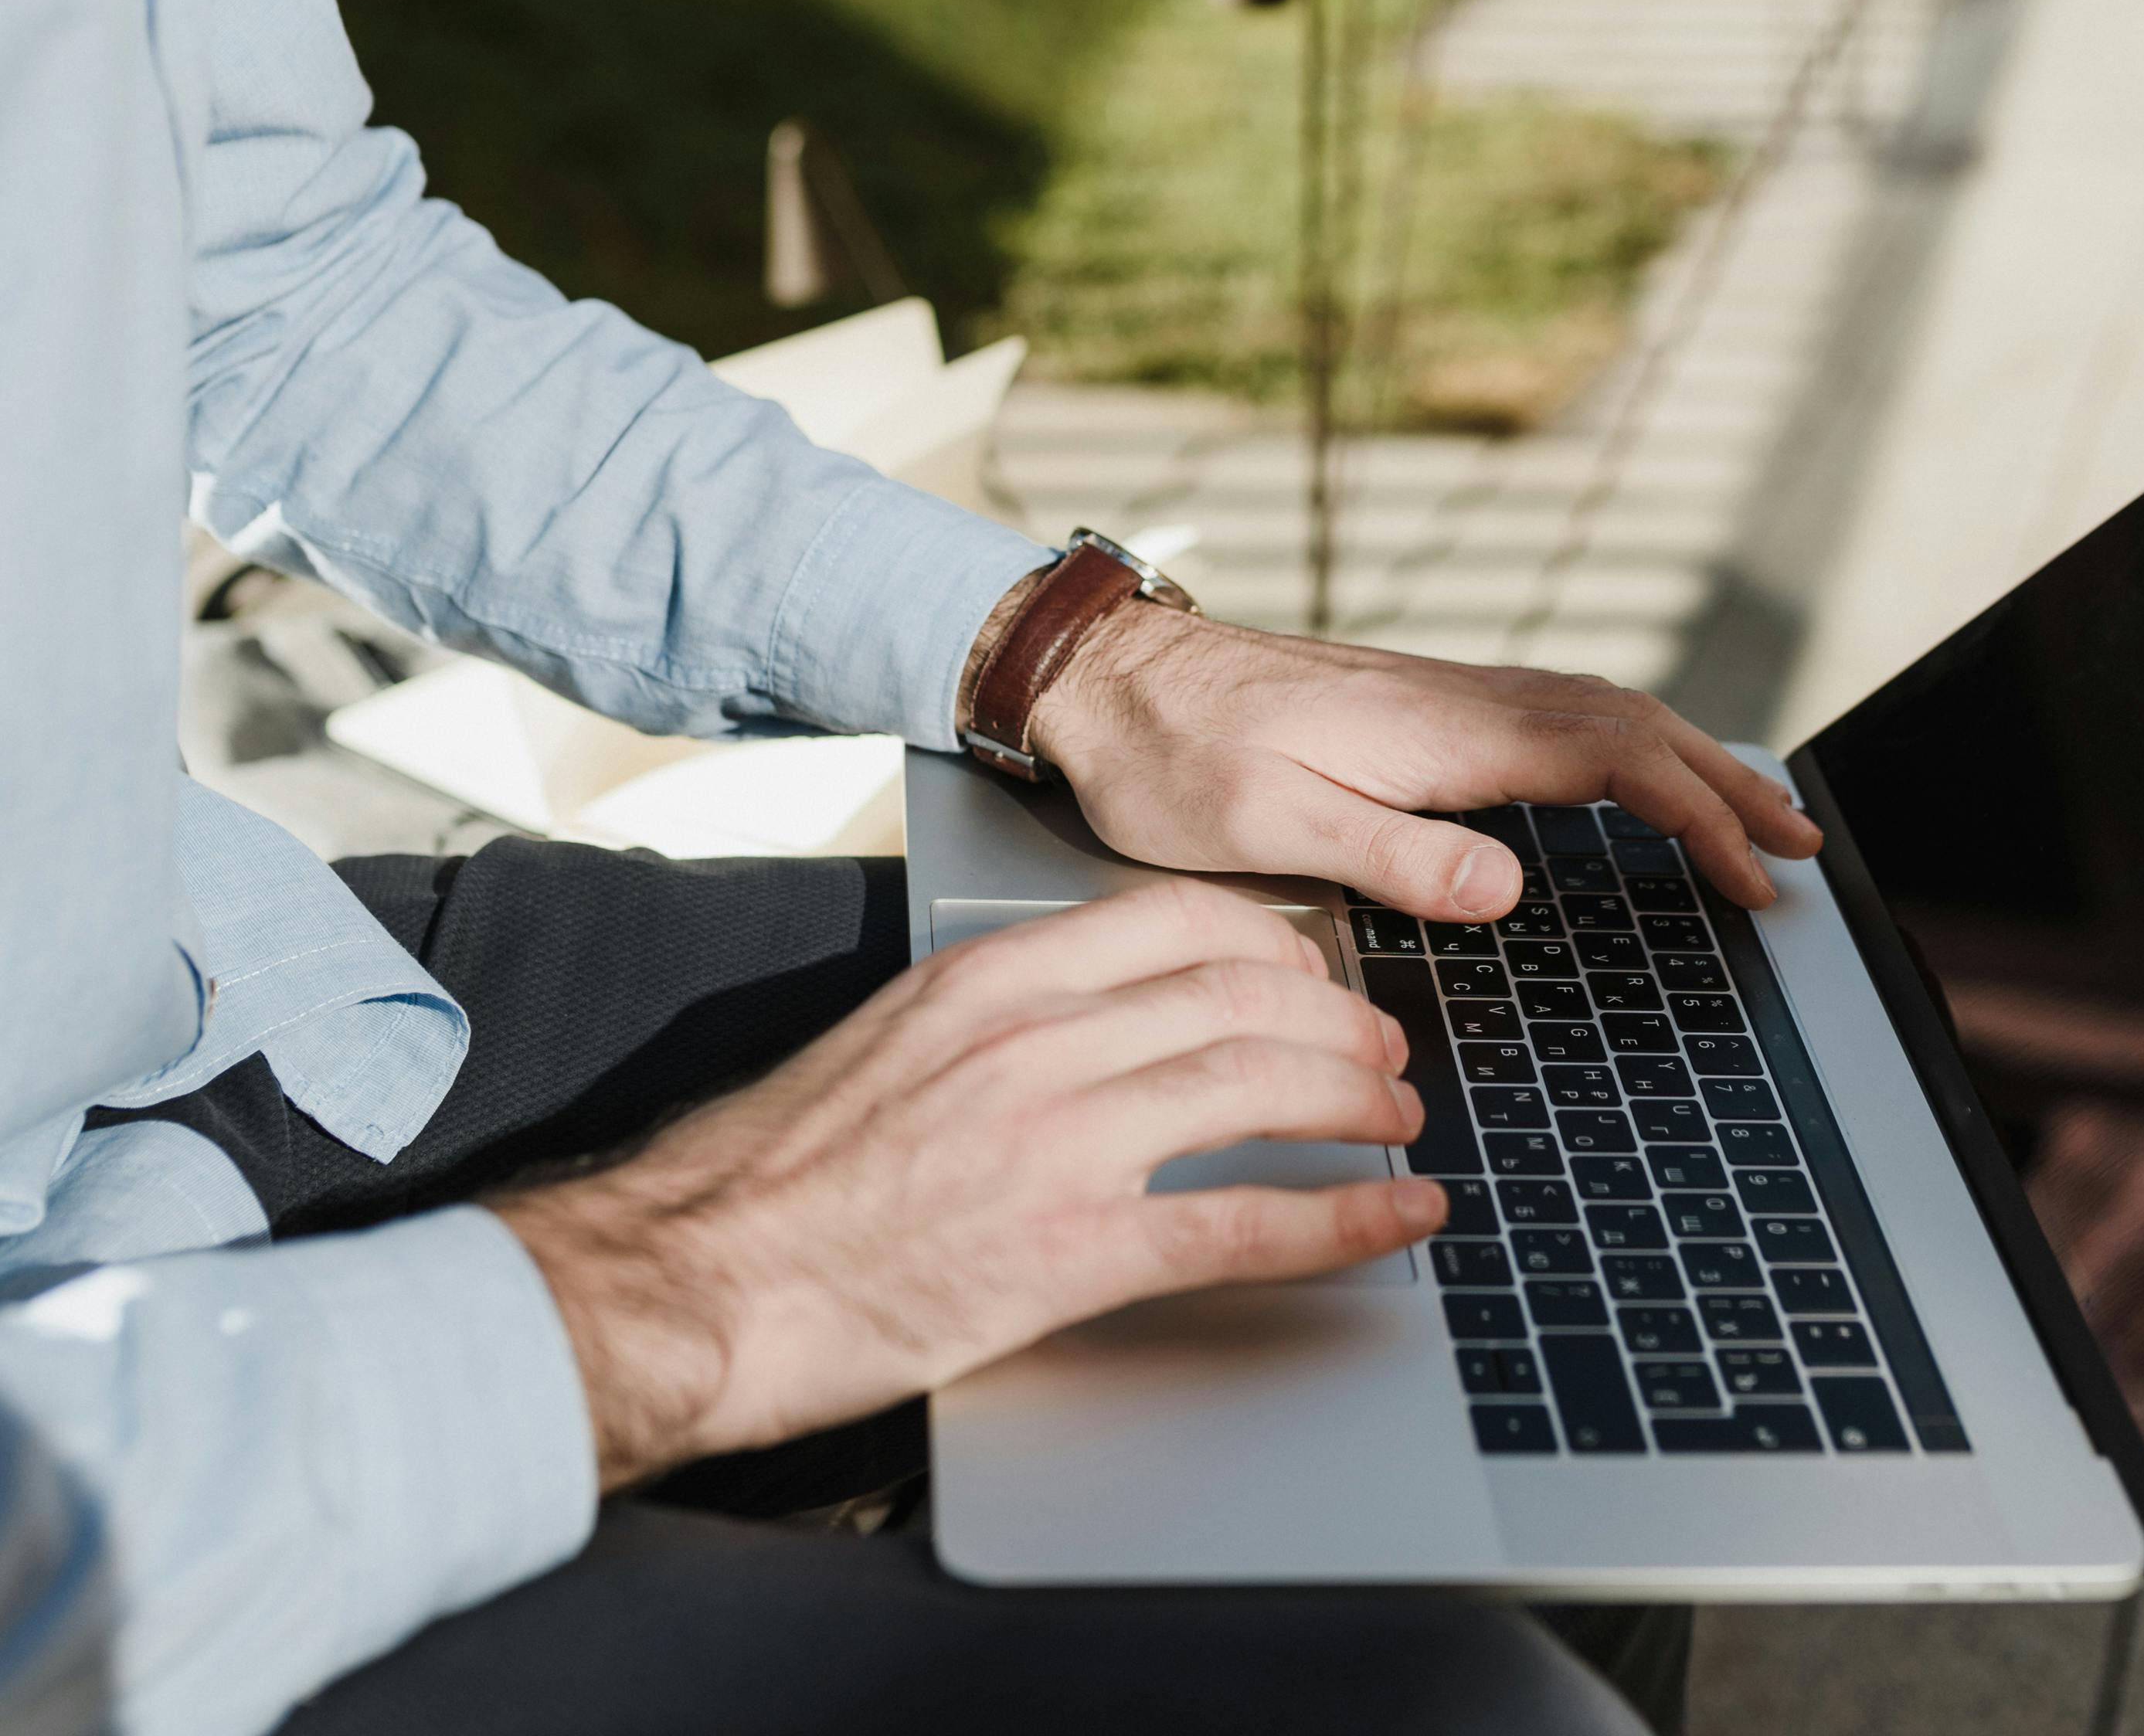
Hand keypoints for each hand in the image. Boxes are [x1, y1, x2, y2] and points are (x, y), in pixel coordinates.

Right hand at [494, 881, 1443, 1488]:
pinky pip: (1244, 1223)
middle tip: (1380, 1049)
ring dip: (1355, 1097)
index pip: (1174, 919)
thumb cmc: (761, 1177)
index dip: (1274, 942)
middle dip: (1337, 1016)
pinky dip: (1344, 1217)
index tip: (1311, 970)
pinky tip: (1399, 1216)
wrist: (687, 1280)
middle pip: (1240, 992)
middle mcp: (1034, 1041)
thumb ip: (983, 1020)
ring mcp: (1057, 1143)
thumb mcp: (877, 1045)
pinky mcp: (1068, 1253)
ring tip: (1399, 1116)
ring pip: (1259, 1082)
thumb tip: (1071, 1022)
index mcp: (986, 983)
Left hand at [1027, 602, 1821, 921]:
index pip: (1613, 761)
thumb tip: (1510, 885)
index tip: (1755, 879)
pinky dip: (1629, 747)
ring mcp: (1444, 697)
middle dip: (1727, 785)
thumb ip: (1390, 854)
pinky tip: (1636, 778)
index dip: (1698, 818)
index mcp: (1440, 731)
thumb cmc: (1171, 759)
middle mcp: (1459, 699)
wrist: (1108, 678)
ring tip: (1752, 813)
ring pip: (1605, 712)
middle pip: (1635, 726)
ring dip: (1689, 760)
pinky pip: (1560, 715)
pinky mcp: (1421, 706)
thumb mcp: (1263, 825)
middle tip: (1802, 846)